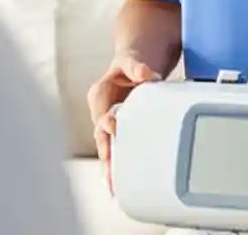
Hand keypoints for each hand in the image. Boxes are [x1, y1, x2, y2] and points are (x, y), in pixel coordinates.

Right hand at [87, 54, 162, 193]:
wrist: (132, 68)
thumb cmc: (130, 64)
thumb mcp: (132, 61)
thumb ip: (137, 67)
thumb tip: (147, 74)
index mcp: (100, 94)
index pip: (100, 110)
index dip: (105, 120)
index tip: (112, 126)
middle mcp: (101, 111)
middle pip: (101, 135)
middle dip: (105, 152)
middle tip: (109, 167)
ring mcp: (108, 124)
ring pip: (106, 147)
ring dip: (108, 166)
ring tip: (112, 186)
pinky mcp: (117, 133)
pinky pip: (115, 151)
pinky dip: (115, 167)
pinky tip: (117, 185)